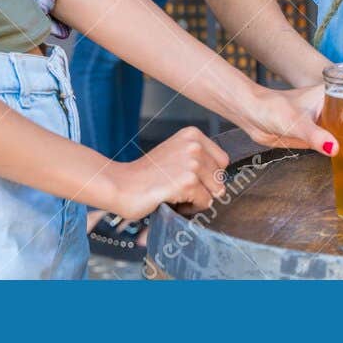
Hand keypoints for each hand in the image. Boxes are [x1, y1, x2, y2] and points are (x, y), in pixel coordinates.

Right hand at [104, 126, 228, 218]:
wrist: (120, 185)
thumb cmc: (145, 174)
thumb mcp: (175, 154)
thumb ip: (198, 159)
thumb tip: (221, 181)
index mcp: (192, 134)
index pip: (222, 160)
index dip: (208, 175)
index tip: (189, 178)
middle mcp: (194, 145)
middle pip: (220, 177)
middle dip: (204, 188)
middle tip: (180, 189)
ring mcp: (192, 163)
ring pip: (215, 191)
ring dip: (198, 199)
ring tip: (176, 194)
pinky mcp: (187, 182)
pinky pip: (204, 203)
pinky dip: (190, 208)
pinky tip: (172, 200)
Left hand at [233, 84, 338, 154]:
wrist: (253, 116)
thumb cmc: (272, 108)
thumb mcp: (297, 123)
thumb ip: (316, 136)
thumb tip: (334, 149)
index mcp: (331, 93)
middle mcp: (330, 105)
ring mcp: (323, 120)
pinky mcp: (316, 134)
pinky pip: (332, 142)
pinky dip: (339, 148)